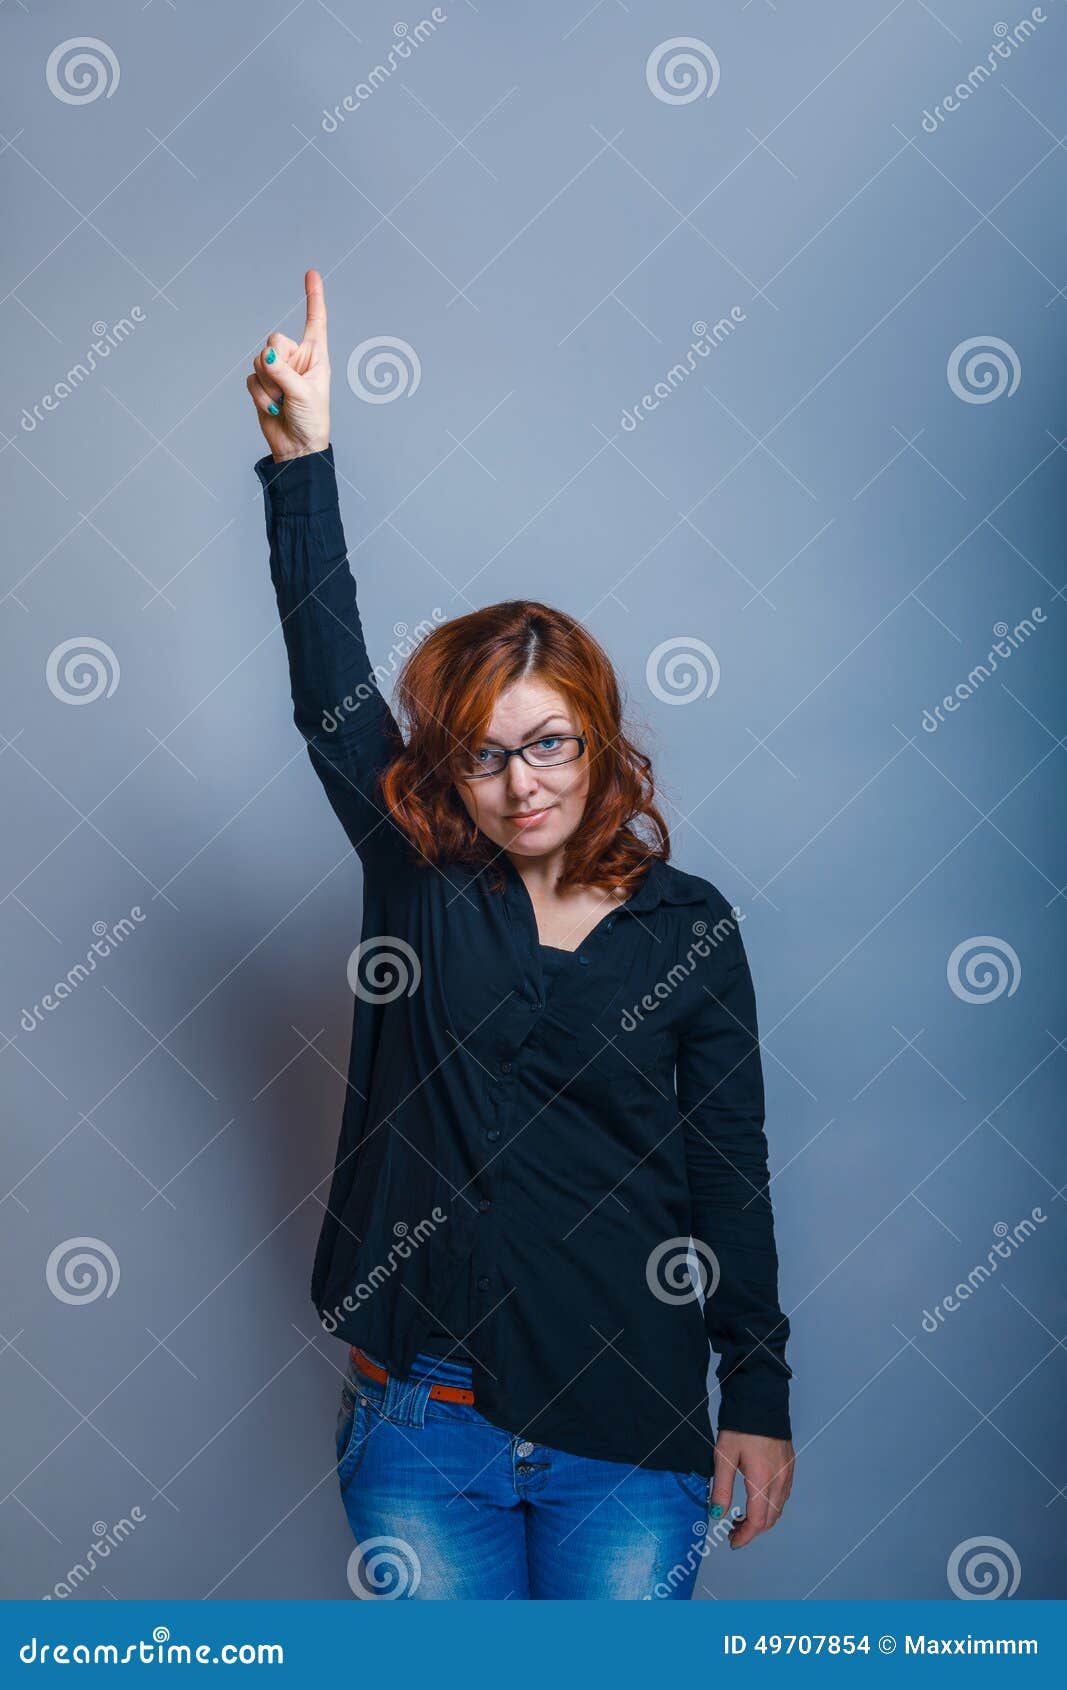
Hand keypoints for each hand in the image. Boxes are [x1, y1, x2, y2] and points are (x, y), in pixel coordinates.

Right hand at [247, 268, 330, 461]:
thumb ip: (284, 372)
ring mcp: (278, 370)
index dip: (313, 297)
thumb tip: (267, 354)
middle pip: (275, 338)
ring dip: (269, 385)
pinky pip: (251, 378)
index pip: (315, 320)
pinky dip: (260, 395)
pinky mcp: (262, 384)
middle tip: (287, 387)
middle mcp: (296, 359)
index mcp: (316, 356)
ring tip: (283, 402)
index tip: (311, 273)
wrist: (297, 446)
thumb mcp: (304, 394)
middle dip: (277, 363)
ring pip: (260, 360)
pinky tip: (273, 408)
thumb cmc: (312, 421)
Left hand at [711, 1430, 793, 1548]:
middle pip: (770, 1519)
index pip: (758, 1521)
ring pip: (778, 1508)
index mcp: (762, 1480)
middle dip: (752, 1530)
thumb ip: (721, 1488)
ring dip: (762, 1519)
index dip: (745, 1536)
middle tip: (733, 1530)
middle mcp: (779, 1480)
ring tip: (741, 1517)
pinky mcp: (790, 1466)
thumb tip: (717, 1515)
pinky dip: (771, 1506)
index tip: (732, 1541)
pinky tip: (757, 1500)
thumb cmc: (740, 1427)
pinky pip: (783, 1495)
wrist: (761, 1400)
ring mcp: (787, 1473)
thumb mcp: (724, 1456)